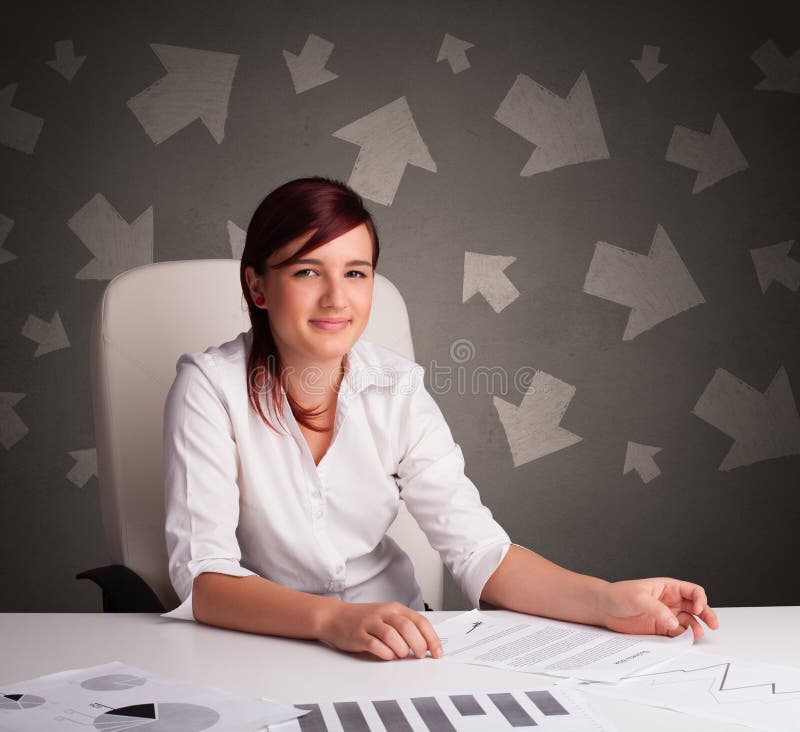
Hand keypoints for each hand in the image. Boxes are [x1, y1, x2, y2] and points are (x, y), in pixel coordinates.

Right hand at [319, 601, 443, 660]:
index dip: (432, 638)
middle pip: (408, 628)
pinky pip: (376, 645)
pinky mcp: (359, 635)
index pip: (420, 621)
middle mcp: (384, 613)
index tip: (437, 652)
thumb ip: (405, 627)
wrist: (335, 617)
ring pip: (393, 636)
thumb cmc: (364, 620)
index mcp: (395, 609)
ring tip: (401, 655)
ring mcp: (371, 623)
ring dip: (402, 650)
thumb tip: (426, 645)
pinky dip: (385, 654)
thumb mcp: (387, 617)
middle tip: (419, 655)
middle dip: (419, 645)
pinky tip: (387, 656)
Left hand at [598, 578, 719, 638]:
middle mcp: (670, 601)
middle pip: (696, 607)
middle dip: (706, 614)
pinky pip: (678, 632)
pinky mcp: (661, 627)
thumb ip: (657, 609)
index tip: (697, 609)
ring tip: (697, 635)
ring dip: (696, 627)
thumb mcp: (639, 598)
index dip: (699, 599)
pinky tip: (684, 639)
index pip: (692, 591)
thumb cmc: (619, 595)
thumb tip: (674, 622)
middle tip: (713, 624)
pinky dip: (684, 636)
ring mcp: (667, 615)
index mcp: (667, 587)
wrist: (604, 608)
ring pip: (689, 621)